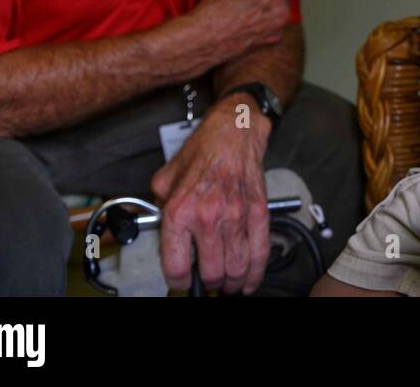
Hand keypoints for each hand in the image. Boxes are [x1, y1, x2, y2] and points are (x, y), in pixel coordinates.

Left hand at [151, 105, 272, 294]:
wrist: (233, 132)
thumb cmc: (201, 152)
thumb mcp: (165, 178)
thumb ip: (159, 208)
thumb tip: (161, 230)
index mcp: (180, 212)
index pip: (176, 266)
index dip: (178, 282)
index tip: (181, 282)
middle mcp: (207, 218)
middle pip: (210, 273)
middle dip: (208, 285)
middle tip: (207, 284)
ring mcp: (236, 217)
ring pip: (236, 268)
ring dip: (231, 284)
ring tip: (227, 286)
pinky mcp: (258, 213)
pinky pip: (260, 253)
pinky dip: (256, 274)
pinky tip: (250, 283)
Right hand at [187, 0, 303, 65]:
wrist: (204, 41)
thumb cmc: (212, 11)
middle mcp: (280, 10)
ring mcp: (277, 28)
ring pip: (280, 11)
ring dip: (269, 9)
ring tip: (247, 11)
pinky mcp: (271, 41)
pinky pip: (273, 25)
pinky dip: (264, 23)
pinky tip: (247, 23)